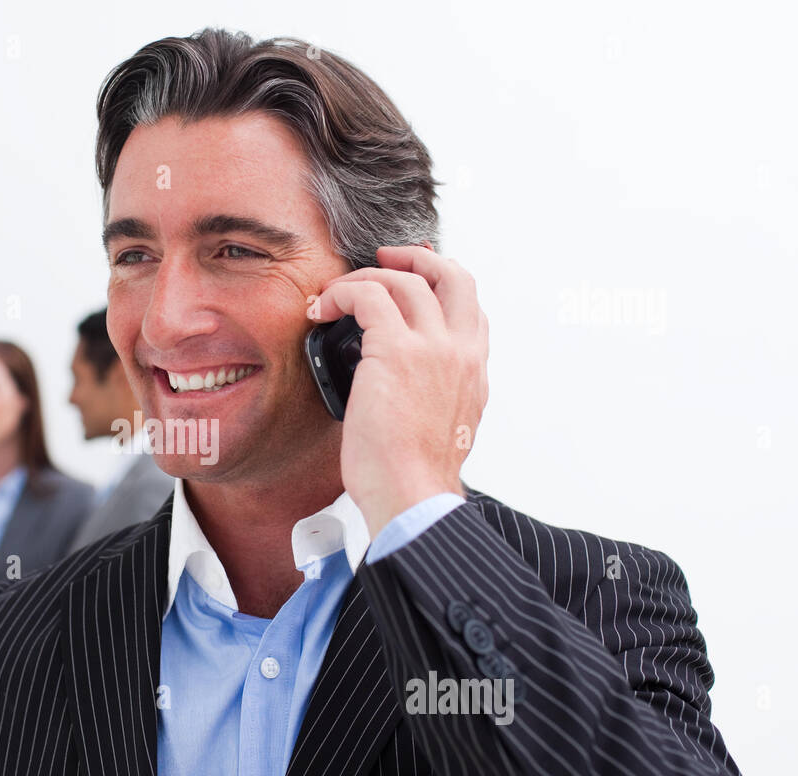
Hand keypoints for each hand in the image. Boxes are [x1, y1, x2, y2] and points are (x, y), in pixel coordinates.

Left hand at [312, 245, 488, 536]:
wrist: (411, 495)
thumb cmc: (413, 476)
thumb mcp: (442, 429)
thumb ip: (436, 397)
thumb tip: (411, 388)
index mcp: (474, 371)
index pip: (470, 307)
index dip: (442, 283)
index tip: (415, 278)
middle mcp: (461, 352)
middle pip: (452, 276)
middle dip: (417, 258)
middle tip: (383, 260)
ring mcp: (433, 347)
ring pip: (405, 280)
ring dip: (366, 278)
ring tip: (335, 296)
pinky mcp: (396, 349)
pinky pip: (368, 296)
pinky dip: (342, 293)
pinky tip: (322, 309)